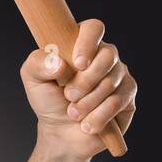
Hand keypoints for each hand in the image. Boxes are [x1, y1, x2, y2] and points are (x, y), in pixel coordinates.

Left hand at [19, 18, 137, 159]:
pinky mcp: (128, 96)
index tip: (77, 64)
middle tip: (69, 95)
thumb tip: (57, 62)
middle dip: (85, 81)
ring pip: (111, 82)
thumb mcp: (33, 80)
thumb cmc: (49, 100)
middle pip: (108, 56)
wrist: (61, 133)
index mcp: (81, 44)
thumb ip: (37, 64)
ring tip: (74, 112)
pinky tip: (87, 124)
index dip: (88, 43)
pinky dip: (98, 116)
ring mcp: (118, 75)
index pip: (94, 28)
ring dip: (88, 102)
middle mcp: (104, 56)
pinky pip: (118, 102)